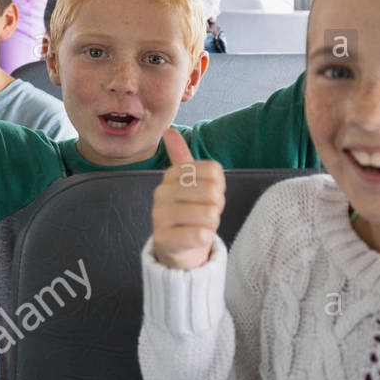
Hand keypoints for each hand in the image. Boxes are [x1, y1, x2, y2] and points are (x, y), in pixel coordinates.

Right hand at [151, 129, 224, 269]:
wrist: (175, 248)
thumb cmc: (188, 212)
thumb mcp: (188, 183)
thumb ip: (181, 157)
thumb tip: (169, 131)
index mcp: (170, 176)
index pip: (213, 171)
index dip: (219, 185)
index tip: (208, 195)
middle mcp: (161, 193)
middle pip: (212, 192)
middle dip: (217, 207)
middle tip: (205, 213)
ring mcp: (160, 216)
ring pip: (208, 214)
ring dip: (212, 224)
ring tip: (199, 226)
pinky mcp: (164, 240)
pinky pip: (201, 235)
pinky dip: (205, 238)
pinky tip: (195, 238)